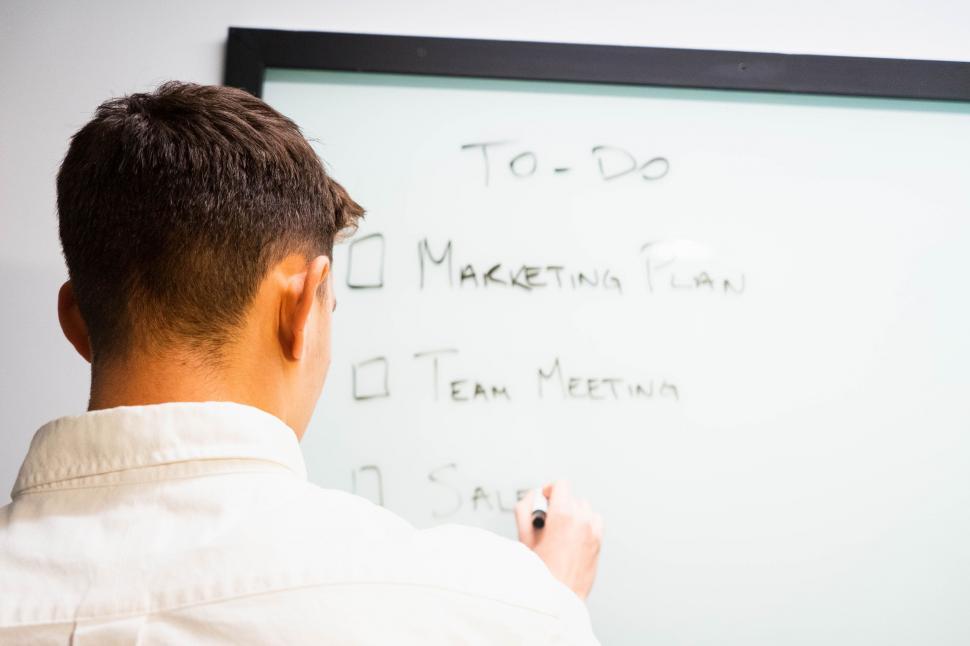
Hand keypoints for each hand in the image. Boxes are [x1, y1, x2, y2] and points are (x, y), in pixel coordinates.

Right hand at [515, 480, 602, 599]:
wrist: (558, 597)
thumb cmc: (540, 571)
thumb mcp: (523, 536)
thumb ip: (525, 508)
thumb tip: (533, 497)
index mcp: (563, 514)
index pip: (561, 485)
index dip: (549, 490)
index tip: (545, 500)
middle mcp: (582, 519)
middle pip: (572, 497)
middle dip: (559, 505)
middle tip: (548, 522)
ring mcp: (593, 531)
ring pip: (584, 509)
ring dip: (574, 514)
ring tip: (561, 530)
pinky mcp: (599, 542)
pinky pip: (594, 522)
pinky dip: (586, 524)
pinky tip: (574, 537)